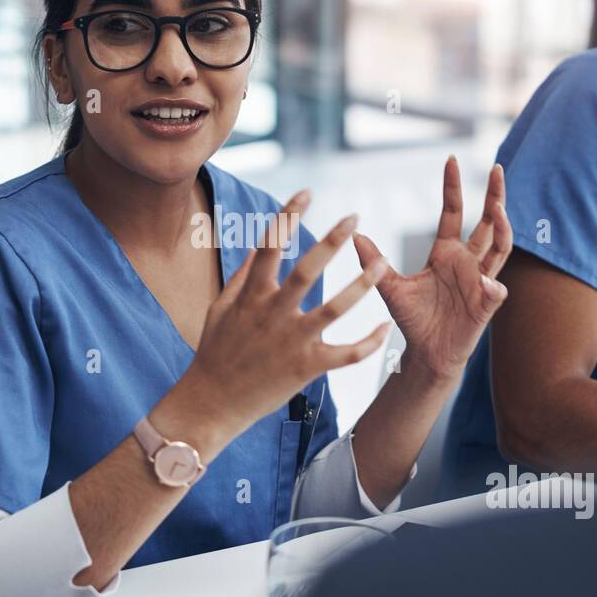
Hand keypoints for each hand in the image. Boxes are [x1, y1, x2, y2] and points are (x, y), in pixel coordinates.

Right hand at [159, 191, 390, 447]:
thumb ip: (241, 276)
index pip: (268, 245)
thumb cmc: (215, 352)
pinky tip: (385, 327)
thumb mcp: (219, 308)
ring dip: (361, 285)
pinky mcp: (307, 368)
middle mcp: (272, 315)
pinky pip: (346, 354)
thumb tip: (259, 245)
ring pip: (334, 309)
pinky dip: (369, 342)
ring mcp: (291, 342)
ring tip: (382, 264)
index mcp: (251, 296)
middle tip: (354, 216)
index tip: (305, 192)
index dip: (286, 216)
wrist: (211, 403)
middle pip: (307, 271)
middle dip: (331, 241)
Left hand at [353, 156, 511, 382]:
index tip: (451, 159)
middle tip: (497, 168)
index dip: (453, 187)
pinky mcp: (485, 306)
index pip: (454, 212)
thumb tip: (354, 234)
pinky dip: (493, 286)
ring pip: (500, 249)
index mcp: (446, 252)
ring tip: (499, 210)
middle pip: (488, 222)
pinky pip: (495, 291)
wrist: (426, 354)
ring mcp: (481, 282)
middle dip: (495, 195)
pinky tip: (486, 282)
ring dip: (503, 229)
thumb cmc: (413, 320)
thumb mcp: (390, 288)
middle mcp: (468, 262)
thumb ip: (375, 262)